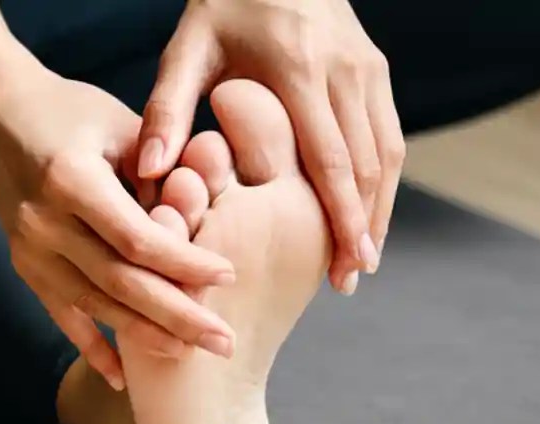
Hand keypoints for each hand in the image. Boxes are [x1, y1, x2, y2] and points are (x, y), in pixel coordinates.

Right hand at [0, 67, 237, 388]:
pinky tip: (123, 378)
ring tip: (189, 355)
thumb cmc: (72, 113)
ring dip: (142, 336)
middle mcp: (43, 222)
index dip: (184, 262)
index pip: (137, 237)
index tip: (228, 275)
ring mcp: (29, 250)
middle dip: (175, 316)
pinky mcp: (25, 267)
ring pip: (93, 305)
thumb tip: (202, 219)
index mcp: (70, 180)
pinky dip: (93, 348)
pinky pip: (63, 316)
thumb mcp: (119, 123)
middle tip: (223, 341)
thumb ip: (159, 172)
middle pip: (118, 281)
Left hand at [137, 0, 405, 294]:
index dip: (339, 220)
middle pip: (366, 166)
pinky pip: (388, 133)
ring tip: (363, 261)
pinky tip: (368, 215)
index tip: (341, 268)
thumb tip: (151, 171)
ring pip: (387, 153)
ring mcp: (367, 67)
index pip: (329, 161)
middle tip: (350, 280)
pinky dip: (383, 180)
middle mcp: (344, 70)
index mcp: (298, 71)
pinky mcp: (375, 67)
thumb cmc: (219, 7)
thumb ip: (167, 110)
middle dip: (363, 228)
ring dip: (379, 209)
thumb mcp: (186, 50)